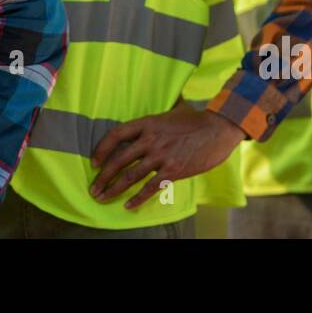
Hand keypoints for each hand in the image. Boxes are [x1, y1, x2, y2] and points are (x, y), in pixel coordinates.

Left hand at [89, 104, 246, 209]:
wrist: (218, 129)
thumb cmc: (196, 120)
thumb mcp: (172, 110)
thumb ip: (158, 115)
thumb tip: (154, 106)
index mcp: (147, 123)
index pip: (116, 135)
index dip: (102, 149)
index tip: (94, 162)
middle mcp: (150, 140)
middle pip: (119, 160)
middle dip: (103, 177)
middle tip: (93, 188)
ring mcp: (161, 156)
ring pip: (131, 176)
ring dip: (114, 189)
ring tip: (103, 198)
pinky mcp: (173, 171)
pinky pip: (150, 188)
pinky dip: (138, 199)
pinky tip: (129, 206)